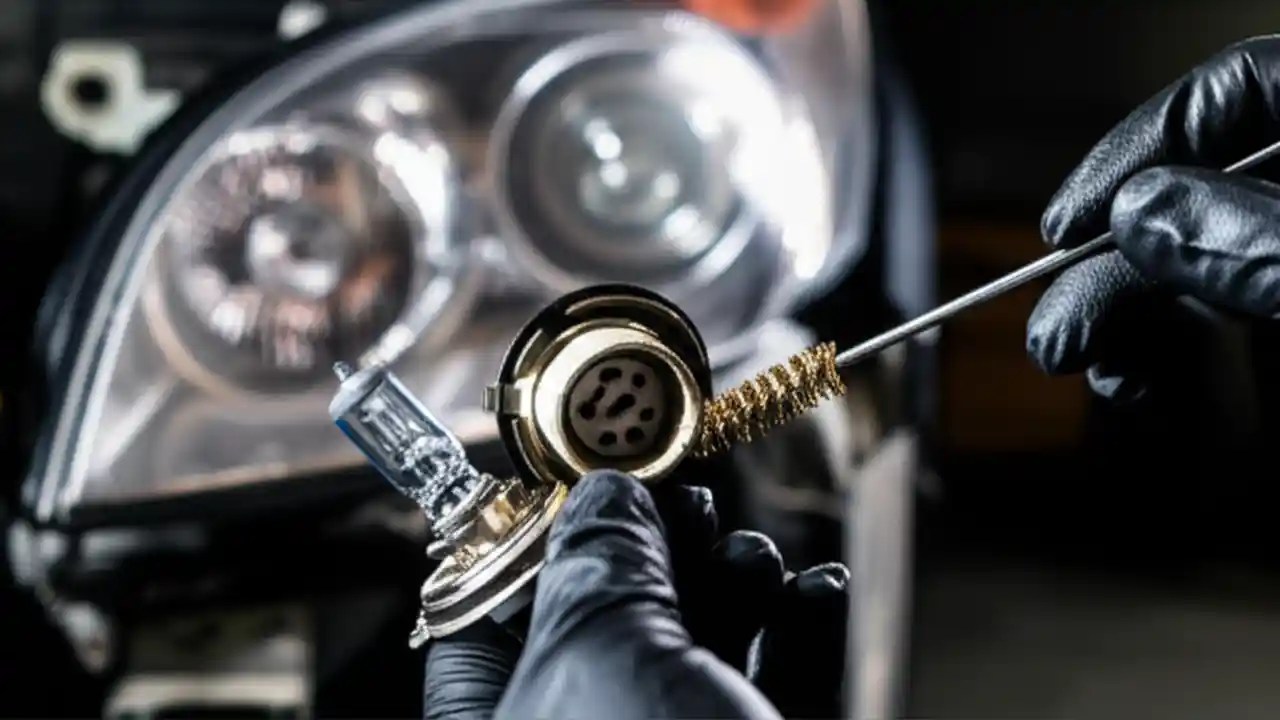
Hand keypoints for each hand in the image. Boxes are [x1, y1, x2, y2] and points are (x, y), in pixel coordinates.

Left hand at [422, 470, 849, 719]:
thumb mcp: (611, 655)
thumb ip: (601, 562)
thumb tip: (604, 496)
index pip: (486, 621)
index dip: (533, 537)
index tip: (586, 475)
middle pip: (603, 630)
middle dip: (654, 556)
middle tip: (685, 500)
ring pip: (695, 662)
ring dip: (734, 590)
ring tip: (752, 556)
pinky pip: (775, 695)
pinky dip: (800, 638)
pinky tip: (817, 590)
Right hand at [1026, 35, 1279, 400]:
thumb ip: (1251, 237)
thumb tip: (1136, 213)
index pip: (1228, 93)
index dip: (1135, 150)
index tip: (1065, 222)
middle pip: (1192, 194)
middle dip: (1111, 267)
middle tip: (1057, 330)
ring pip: (1196, 267)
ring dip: (1125, 321)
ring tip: (1082, 365)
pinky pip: (1223, 326)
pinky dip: (1170, 358)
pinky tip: (1137, 385)